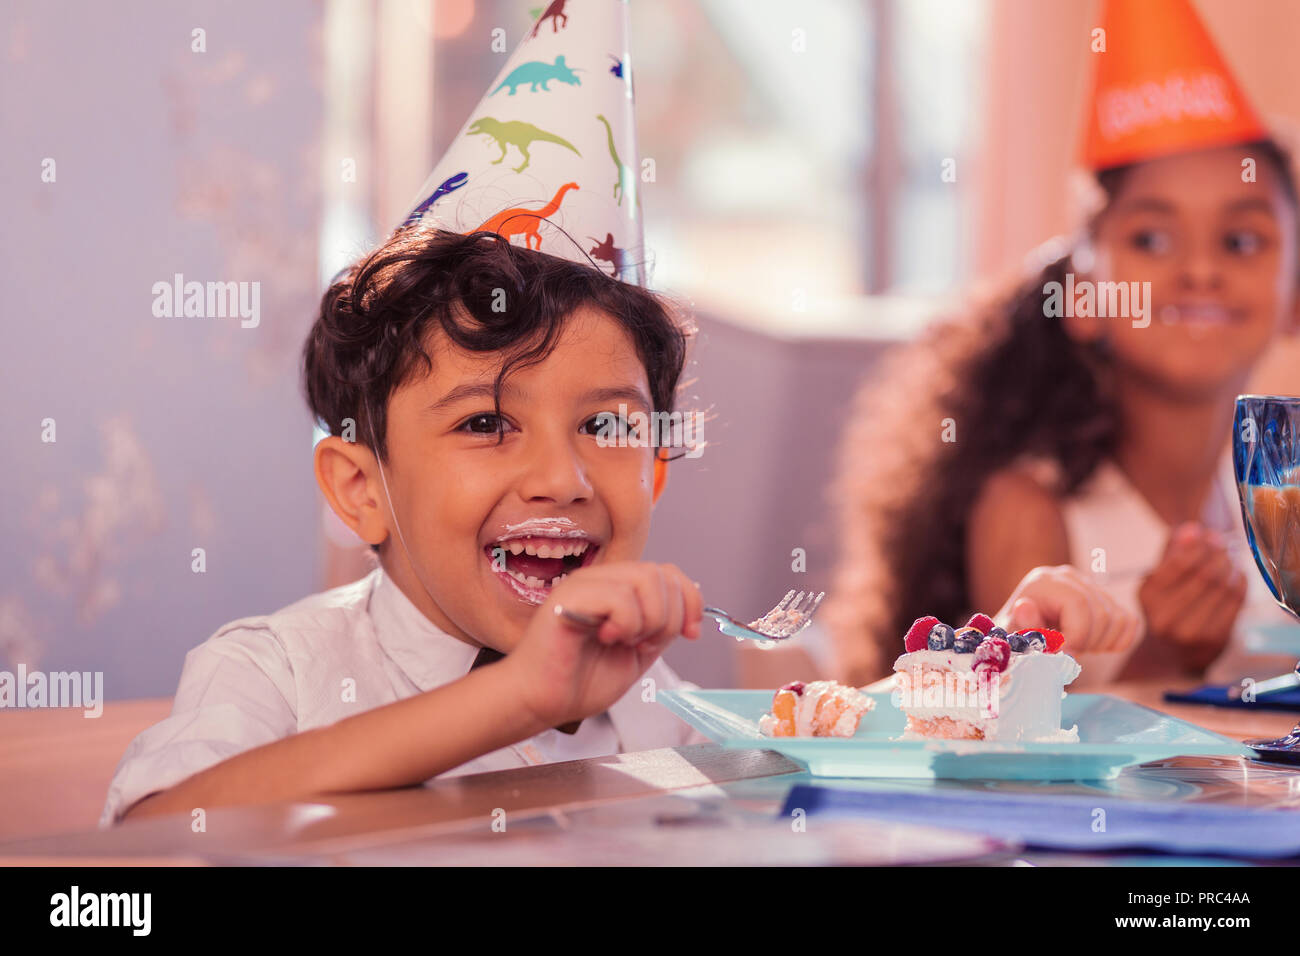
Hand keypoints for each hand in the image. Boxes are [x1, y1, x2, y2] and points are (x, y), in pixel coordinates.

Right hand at [502, 561, 702, 728]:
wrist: (542, 702)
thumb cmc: (579, 682)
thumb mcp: (638, 654)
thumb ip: (661, 627)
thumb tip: (690, 605)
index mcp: (618, 589)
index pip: (668, 572)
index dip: (690, 600)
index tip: (690, 633)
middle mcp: (602, 579)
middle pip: (661, 574)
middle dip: (668, 617)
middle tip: (644, 645)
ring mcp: (585, 584)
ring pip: (645, 580)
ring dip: (647, 620)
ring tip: (624, 642)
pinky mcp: (569, 595)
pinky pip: (620, 597)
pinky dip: (625, 624)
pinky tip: (606, 638)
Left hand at [995, 564, 1138, 653]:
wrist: (1023, 632)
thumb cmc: (1016, 636)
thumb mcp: (1012, 634)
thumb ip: (1022, 626)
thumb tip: (1024, 606)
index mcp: (1045, 581)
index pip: (1078, 604)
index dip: (1077, 636)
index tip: (1065, 655)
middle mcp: (1069, 577)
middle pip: (1100, 614)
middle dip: (1086, 643)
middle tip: (1066, 653)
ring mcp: (1090, 585)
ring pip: (1117, 620)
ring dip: (1100, 644)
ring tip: (1075, 647)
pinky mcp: (1105, 598)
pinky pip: (1129, 622)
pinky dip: (1116, 641)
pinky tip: (1093, 645)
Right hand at [1137, 523, 1245, 671]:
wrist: (1171, 656)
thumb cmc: (1166, 610)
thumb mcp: (1158, 582)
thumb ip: (1171, 553)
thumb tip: (1191, 528)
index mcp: (1148, 597)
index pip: (1178, 563)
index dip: (1198, 545)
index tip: (1208, 534)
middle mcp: (1165, 616)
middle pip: (1203, 574)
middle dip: (1218, 554)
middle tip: (1223, 544)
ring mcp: (1190, 631)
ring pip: (1222, 587)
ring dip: (1231, 567)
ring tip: (1230, 559)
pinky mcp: (1214, 639)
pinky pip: (1234, 603)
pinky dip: (1240, 583)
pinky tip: (1237, 575)